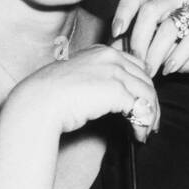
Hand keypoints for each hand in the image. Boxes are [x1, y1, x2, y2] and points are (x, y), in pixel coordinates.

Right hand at [10, 44, 159, 141]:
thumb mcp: (76, 79)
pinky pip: (140, 109)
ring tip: (145, 133)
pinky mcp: (116, 90)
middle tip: (150, 123)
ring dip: (150, 116)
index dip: (142, 87)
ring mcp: (114, 72)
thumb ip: (96, 80)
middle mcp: (110, 57)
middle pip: (145, 80)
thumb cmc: (49, 96)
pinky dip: (143, 125)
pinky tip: (138, 136)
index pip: (135, 66)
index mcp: (101, 52)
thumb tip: (112, 98)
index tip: (142, 105)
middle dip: (151, 103)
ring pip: (147, 94)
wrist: (37, 103)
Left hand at [111, 0, 188, 81]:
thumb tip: (108, 47)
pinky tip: (169, 69)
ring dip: (156, 53)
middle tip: (136, 62)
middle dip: (139, 39)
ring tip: (151, 71)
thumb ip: (132, 44)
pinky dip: (177, 56)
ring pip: (169, 26)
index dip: (124, 11)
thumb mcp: (152, 48)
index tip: (116, 33)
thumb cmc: (180, 53)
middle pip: (150, 9)